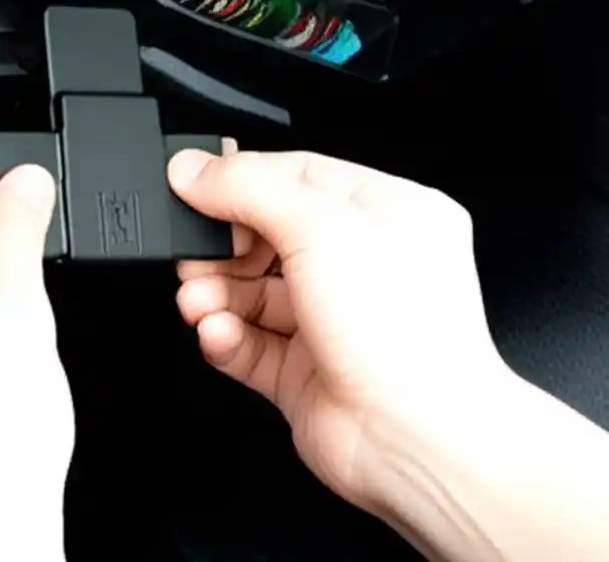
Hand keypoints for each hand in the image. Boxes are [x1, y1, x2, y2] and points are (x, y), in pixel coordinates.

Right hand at [168, 150, 510, 508]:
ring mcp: (335, 323)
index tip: (193, 186)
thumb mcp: (320, 227)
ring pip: (252, 293)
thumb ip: (248, 188)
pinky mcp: (306, 373)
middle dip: (221, 246)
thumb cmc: (406, 335)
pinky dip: (224, 338)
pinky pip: (249, 345)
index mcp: (389, 215)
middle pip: (267, 236)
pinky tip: (217, 333)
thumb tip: (195, 169)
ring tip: (197, 300)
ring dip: (214, 294)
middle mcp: (364, 267)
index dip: (242, 180)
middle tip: (193, 252)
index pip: (300, 176)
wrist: (416, 439)